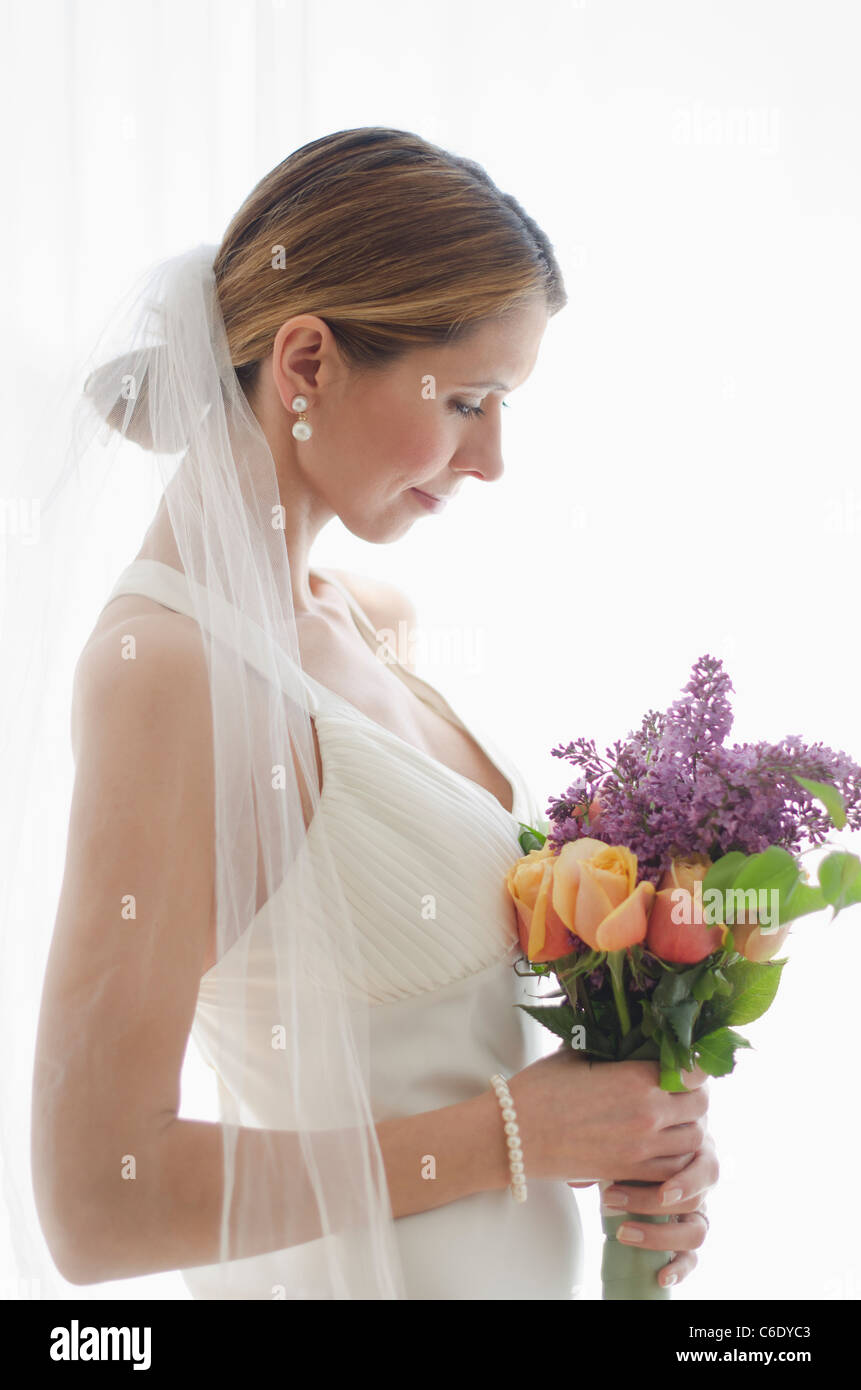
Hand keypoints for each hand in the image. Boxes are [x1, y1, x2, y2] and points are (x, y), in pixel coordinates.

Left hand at [596, 1129, 716, 1288]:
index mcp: (695, 1155)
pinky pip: (691, 1258)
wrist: (649, 1155)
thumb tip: (575, 1181)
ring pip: (695, 1233)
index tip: (659, 1191)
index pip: (703, 1167)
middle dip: (650, 1203)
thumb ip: (611, 1153)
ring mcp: (697, 1214)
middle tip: (613, 1200)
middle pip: (695, 1201)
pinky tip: (661, 1276)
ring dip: (659, 1236)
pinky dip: (679, 1269)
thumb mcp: (633, 1142)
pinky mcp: (687, 1238)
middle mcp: (701, 1186)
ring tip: (624, 1233)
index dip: (685, 1182)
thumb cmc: (642, 1146)